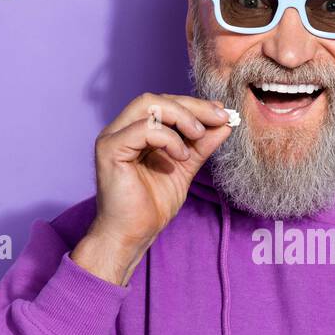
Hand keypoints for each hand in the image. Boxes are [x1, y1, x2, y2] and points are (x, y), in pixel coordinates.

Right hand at [73, 93, 233, 284]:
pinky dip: (168, 138)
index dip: (195, 105)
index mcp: (136, 130)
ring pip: (148, 105)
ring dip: (181, 117)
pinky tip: (181, 156)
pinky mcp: (110, 150)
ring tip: (199, 135)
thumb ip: (201, 145)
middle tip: (218, 118)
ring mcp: (113, 137)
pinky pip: (143, 129)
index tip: (222, 114)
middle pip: (156, 99)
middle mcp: (121, 129)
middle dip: (191, 106)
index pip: (165, 103)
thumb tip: (224, 123)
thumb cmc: (152, 206)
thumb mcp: (185, 168)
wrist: (133, 235)